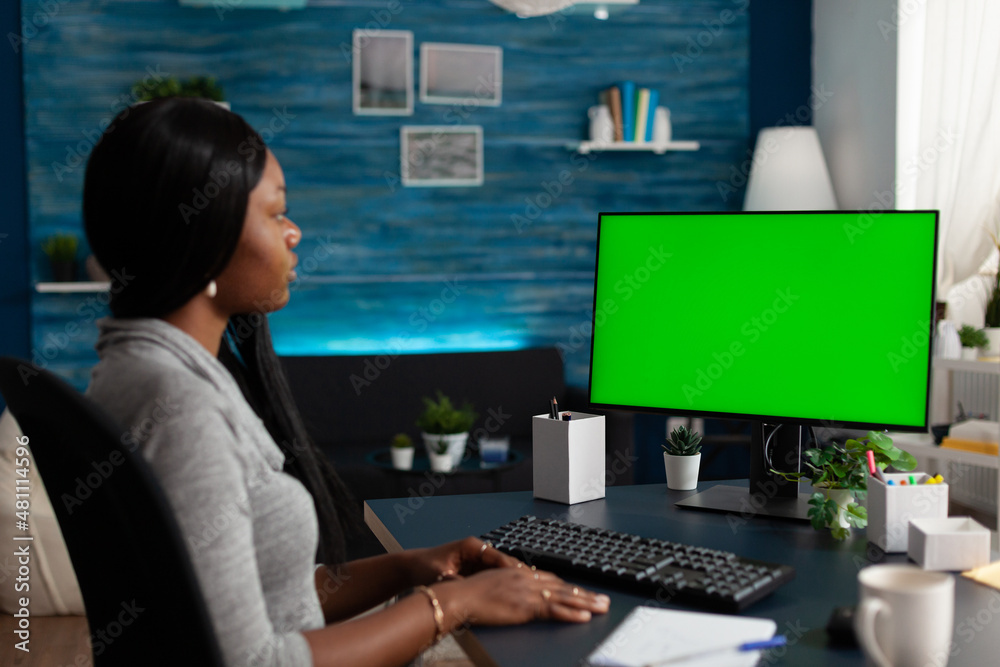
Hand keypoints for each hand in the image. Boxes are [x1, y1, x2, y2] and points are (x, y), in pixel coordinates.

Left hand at [406, 537, 519, 585]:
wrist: (413, 568)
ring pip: (500, 569)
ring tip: (528, 591)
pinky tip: (512, 594)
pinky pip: (492, 576)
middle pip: (502, 562)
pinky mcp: (474, 569)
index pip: (497, 555)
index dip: (511, 567)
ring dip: (511, 579)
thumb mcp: (439, 574)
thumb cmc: (424, 567)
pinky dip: (502, 584)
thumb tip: (466, 590)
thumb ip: (454, 581)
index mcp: (470, 546)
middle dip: (516, 574)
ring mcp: (476, 559)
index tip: (524, 577)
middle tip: (533, 585)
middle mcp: (476, 550)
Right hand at [436, 566, 610, 626]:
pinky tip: (584, 617)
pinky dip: (571, 613)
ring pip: (564, 597)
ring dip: (585, 603)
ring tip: (601, 607)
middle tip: (602, 599)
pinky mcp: (525, 606)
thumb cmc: (467, 594)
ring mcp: (527, 591)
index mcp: (518, 572)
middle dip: (584, 593)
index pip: (550, 579)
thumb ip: (507, 590)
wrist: (458, 596)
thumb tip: (515, 598)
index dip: (568, 586)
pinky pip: (554, 610)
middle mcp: (526, 578)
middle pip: (562, 586)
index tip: (582, 591)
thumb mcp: (491, 586)